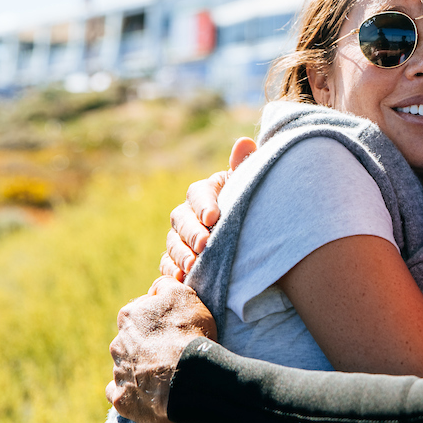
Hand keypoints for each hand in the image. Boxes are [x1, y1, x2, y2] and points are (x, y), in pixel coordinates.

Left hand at [106, 276, 217, 422]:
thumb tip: (157, 286)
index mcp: (129, 316)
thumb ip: (166, 284)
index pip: (140, 313)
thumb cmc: (187, 332)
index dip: (159, 319)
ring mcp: (118, 373)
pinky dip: (130, 393)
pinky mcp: (122, 399)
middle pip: (131, 341)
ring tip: (165, 375)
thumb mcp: (183, 294)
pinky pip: (119, 394)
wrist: (188, 376)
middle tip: (171, 351)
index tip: (174, 327)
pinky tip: (145, 393)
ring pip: (126, 367)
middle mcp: (117, 343)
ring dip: (141, 368)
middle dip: (147, 345)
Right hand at [159, 137, 257, 280]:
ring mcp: (181, 237)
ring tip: (193, 266)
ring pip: (173, 243)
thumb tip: (244, 142)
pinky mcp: (178, 260)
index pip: (198, 193)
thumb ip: (246, 166)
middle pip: (181, 219)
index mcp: (207, 191)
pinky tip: (181, 280)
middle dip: (192, 232)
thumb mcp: (251, 188)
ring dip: (181, 254)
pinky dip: (172, 272)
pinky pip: (168, 266)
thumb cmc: (253, 207)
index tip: (214, 216)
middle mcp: (189, 213)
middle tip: (204, 244)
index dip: (204, 204)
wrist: (254, 242)